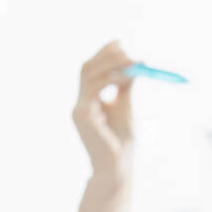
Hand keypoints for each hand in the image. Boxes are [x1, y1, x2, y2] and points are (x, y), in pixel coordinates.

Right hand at [73, 40, 135, 211]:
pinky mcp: (83, 116)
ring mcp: (79, 110)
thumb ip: (125, 86)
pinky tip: (124, 76)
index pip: (90, 69)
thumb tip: (133, 63)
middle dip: (106, 55)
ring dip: (111, 64)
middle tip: (127, 50)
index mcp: (88, 101)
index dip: (103, 53)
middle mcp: (80, 103)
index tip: (120, 43)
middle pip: (87, 68)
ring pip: (88, 74)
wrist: (117, 167)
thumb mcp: (126, 106)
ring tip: (131, 62)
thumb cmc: (121, 142)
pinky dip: (109, 78)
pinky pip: (93, 89)